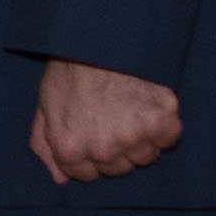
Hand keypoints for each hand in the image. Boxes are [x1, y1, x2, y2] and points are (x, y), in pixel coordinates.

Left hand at [30, 57, 182, 184]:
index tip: (97, 134)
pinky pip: (170, 138)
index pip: (87, 175)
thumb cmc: (71, 68)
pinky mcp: (160, 122)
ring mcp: (132, 138)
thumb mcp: (45, 105)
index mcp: (70, 149)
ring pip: (146, 156)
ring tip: (132, 109)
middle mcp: (101, 150)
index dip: (92, 155)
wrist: (103, 37)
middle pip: (119, 169)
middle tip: (115, 117)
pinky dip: (166, 126)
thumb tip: (60, 178)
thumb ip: (46, 145)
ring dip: (143, 139)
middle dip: (117, 149)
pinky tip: (152, 106)